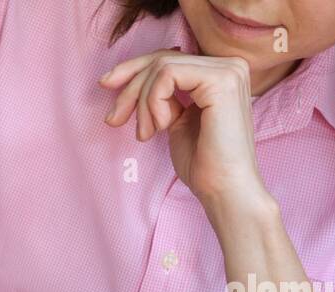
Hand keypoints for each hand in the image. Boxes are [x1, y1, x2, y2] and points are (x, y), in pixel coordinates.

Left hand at [101, 50, 268, 216]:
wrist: (223, 189)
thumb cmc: (202, 164)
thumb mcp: (175, 121)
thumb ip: (164, 97)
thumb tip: (127, 80)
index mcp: (219, 73)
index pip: (168, 59)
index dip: (133, 71)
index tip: (106, 88)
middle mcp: (228, 66)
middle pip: (162, 59)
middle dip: (129, 88)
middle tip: (113, 119)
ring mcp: (228, 70)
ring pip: (161, 66)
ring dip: (142, 102)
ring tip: (145, 133)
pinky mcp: (222, 80)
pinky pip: (167, 75)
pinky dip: (153, 102)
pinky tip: (161, 127)